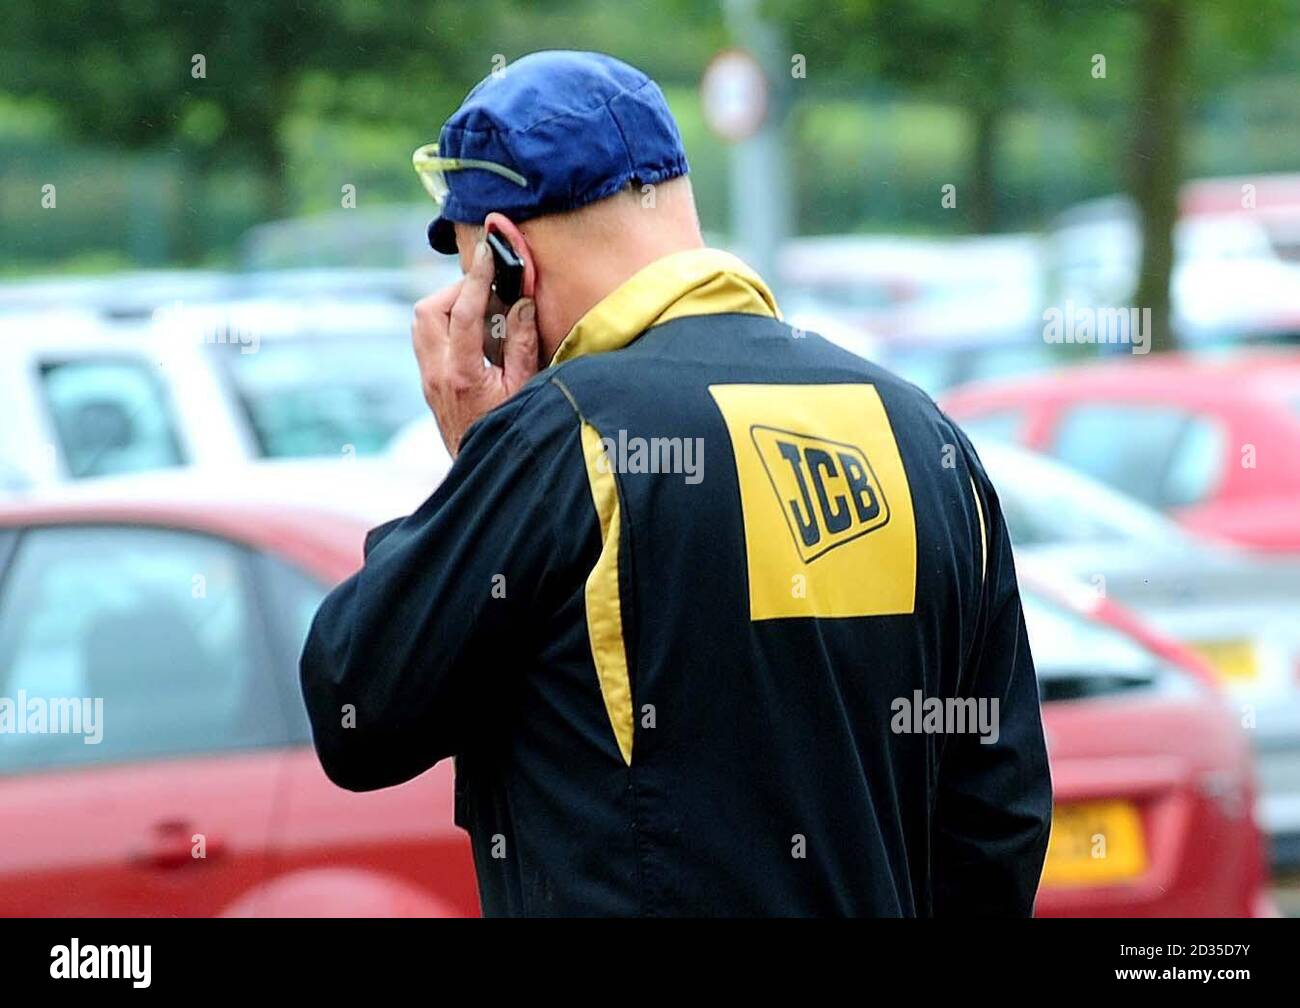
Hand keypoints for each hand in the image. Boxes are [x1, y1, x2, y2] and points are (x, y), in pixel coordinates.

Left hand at [411, 240, 538, 457]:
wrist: (479, 466)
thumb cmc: (508, 431)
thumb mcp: (525, 389)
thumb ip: (523, 344)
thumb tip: (522, 301)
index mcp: (462, 375)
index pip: (463, 312)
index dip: (477, 278)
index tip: (488, 253)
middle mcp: (436, 374)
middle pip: (428, 310)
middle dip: (456, 290)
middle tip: (487, 291)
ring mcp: (427, 378)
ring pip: (421, 321)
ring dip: (448, 305)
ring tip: (481, 310)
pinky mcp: (427, 381)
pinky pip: (426, 337)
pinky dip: (445, 322)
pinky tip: (473, 332)